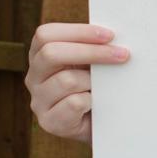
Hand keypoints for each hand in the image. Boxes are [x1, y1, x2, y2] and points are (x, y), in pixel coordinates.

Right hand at [25, 23, 129, 143]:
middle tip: (122, 54)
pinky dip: (92, 101)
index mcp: (40, 56)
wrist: (105, 125)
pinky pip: (73, 103)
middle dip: (91, 51)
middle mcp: (34, 77)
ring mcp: (38, 101)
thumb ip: (94, 47)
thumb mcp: (92, 63)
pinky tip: (97, 104)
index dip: (78, 32)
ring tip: (107, 86)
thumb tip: (113, 36)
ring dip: (94, 80)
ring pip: (66, 80)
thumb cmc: (99, 87)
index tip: (110, 35)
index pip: (46, 35)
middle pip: (51, 53)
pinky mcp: (50, 122)